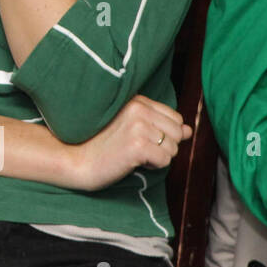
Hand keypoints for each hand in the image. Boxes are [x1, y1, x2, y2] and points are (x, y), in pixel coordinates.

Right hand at [68, 95, 191, 190]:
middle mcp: (138, 108)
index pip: (174, 118)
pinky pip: (165, 160)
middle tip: (136, 148)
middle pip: (177, 133)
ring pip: (173, 148)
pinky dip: (153, 166)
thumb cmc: (104, 145)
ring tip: (132, 154)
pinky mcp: (137, 145)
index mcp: (136, 100)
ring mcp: (138, 126)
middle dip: (163, 146)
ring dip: (157, 157)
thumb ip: (162, 126)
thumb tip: (188, 130)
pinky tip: (132, 161)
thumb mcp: (134, 130)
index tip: (139, 138)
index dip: (163, 134)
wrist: (78, 160)